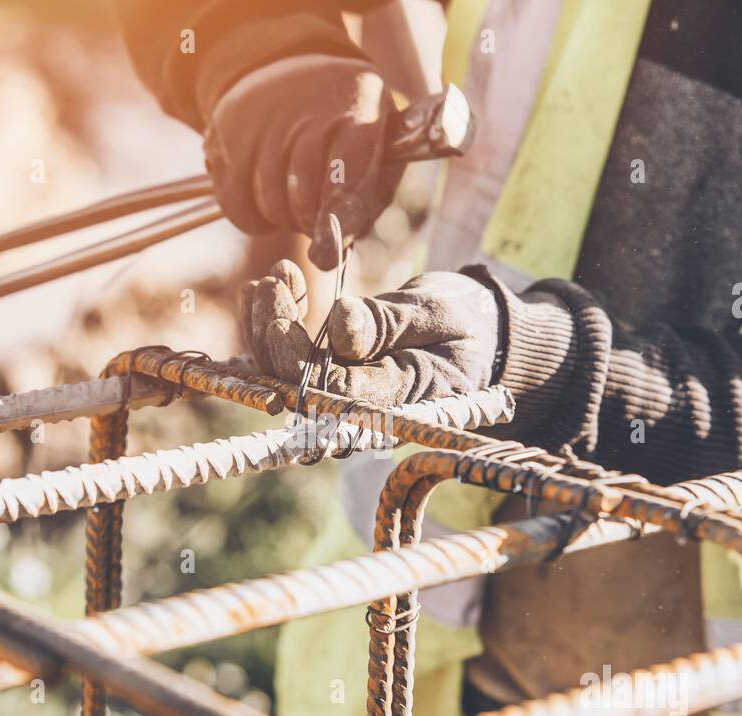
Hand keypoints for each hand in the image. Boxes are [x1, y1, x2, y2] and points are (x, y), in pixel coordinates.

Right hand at [204, 55, 404, 268]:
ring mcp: (256, 120)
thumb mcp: (377, 144)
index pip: (347, 166)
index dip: (338, 211)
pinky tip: (267, 202)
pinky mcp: (223, 133)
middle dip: (315, 221)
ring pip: (267, 205)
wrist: (290, 66)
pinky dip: (253, 218)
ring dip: (285, 219)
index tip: (327, 250)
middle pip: (303, 198)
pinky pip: (234, 205)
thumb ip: (368, 197)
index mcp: (354, 105)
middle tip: (321, 214)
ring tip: (296, 200)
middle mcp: (301, 108)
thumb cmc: (346, 121)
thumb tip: (332, 251)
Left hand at [239, 260, 500, 407]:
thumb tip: (339, 321)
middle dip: (275, 337)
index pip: (333, 394)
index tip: (282, 317)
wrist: (477, 330)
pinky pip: (293, 361)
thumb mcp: (435, 312)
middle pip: (301, 388)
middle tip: (270, 284)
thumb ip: (388, 323)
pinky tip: (264, 290)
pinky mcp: (336, 376)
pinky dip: (274, 326)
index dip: (298, 359)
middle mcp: (366, 409)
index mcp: (399, 401)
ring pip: (288, 375)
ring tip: (271, 280)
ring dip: (268, 328)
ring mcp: (348, 396)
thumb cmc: (464, 320)